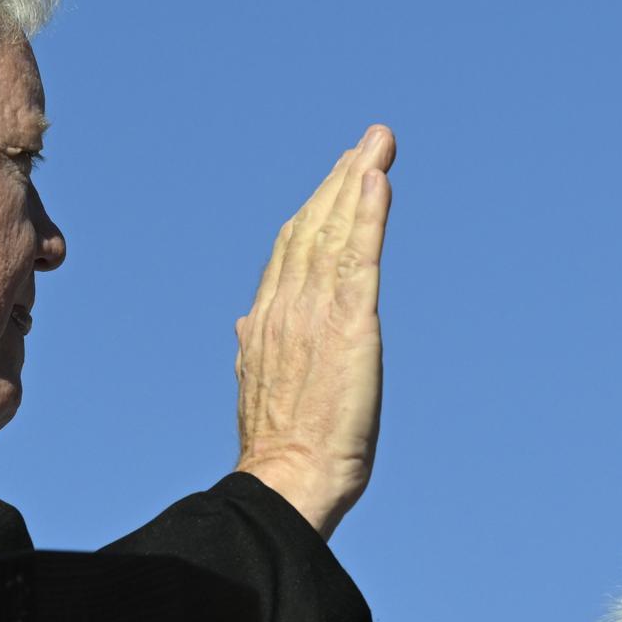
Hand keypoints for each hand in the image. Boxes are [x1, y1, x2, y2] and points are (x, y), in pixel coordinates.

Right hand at [236, 125, 393, 537]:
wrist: (287, 480)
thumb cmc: (280, 449)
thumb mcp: (258, 387)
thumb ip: (254, 350)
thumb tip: (243, 327)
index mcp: (265, 320)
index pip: (291, 250)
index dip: (316, 208)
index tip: (339, 178)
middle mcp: (286, 306)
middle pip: (313, 226)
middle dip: (341, 179)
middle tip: (371, 141)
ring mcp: (316, 311)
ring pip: (336, 229)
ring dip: (358, 180)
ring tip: (379, 143)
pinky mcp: (350, 324)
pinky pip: (359, 256)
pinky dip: (368, 213)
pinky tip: (377, 178)